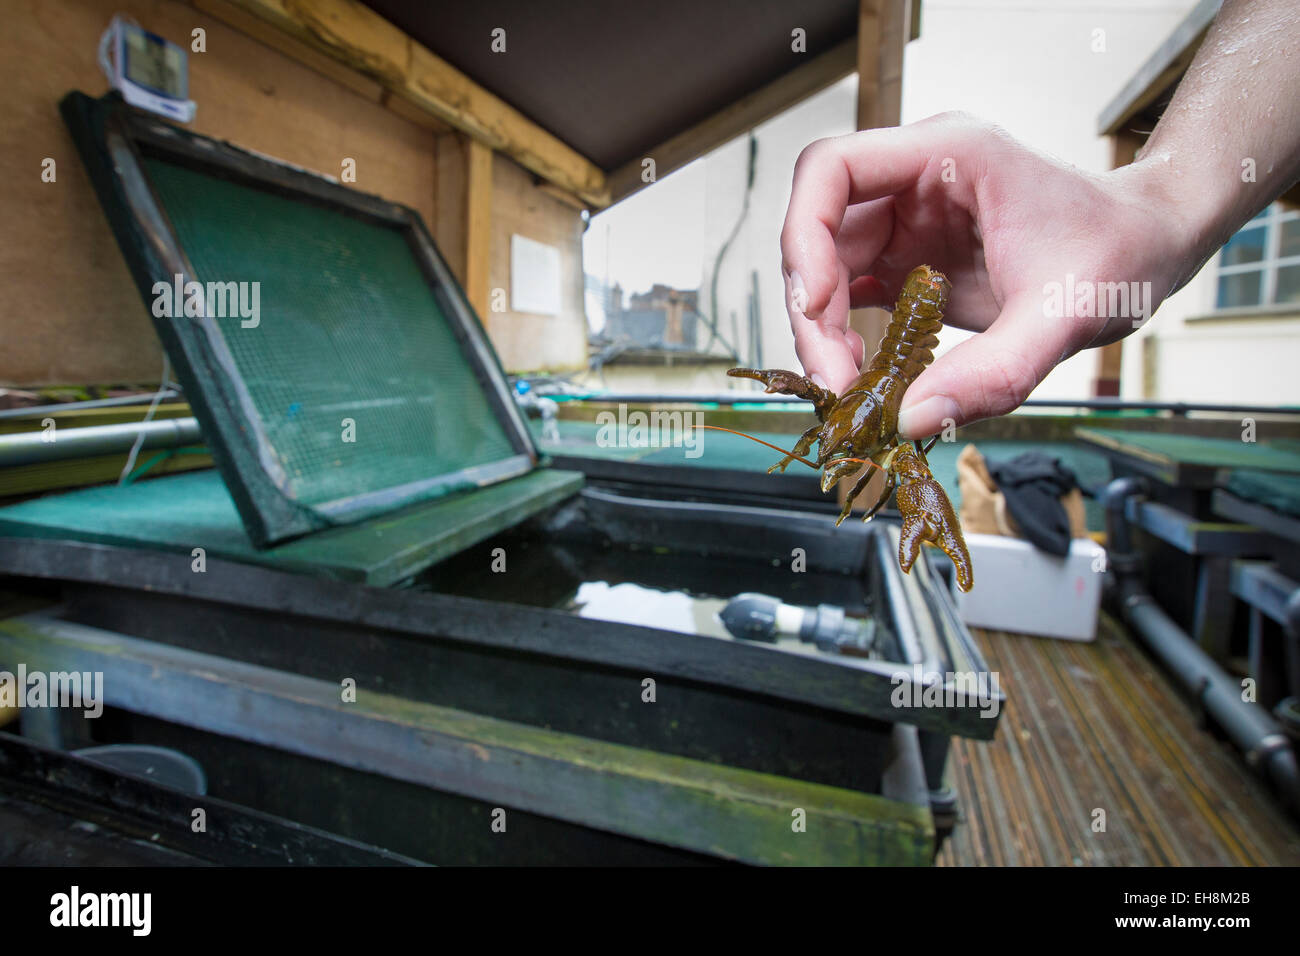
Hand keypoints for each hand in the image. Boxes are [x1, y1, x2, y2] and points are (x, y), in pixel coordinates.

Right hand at [779, 111, 1192, 437]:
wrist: (1151, 248)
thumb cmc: (1121, 253)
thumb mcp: (1065, 315)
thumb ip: (994, 372)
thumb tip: (912, 418)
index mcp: (947, 156)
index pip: (831, 169)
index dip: (804, 235)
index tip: (818, 305)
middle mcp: (916, 181)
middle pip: (817, 229)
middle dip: (811, 306)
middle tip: (833, 378)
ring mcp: (909, 221)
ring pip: (826, 267)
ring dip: (823, 328)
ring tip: (849, 385)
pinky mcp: (912, 262)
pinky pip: (851, 293)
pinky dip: (844, 335)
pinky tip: (862, 374)